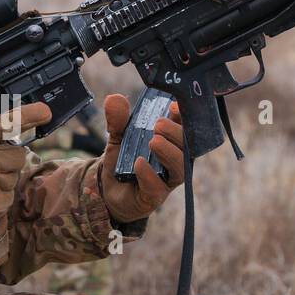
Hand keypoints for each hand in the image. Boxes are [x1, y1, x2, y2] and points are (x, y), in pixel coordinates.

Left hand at [98, 93, 185, 222]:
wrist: (108, 189)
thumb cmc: (122, 160)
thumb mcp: (118, 136)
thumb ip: (117, 119)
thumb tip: (114, 98)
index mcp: (171, 141)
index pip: (185, 126)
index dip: (184, 116)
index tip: (174, 106)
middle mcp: (174, 160)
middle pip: (187, 146)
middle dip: (175, 133)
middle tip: (159, 124)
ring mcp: (167, 179)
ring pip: (180, 167)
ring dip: (169, 152)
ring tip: (154, 141)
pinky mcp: (154, 195)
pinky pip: (157, 186)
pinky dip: (148, 174)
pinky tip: (138, 163)